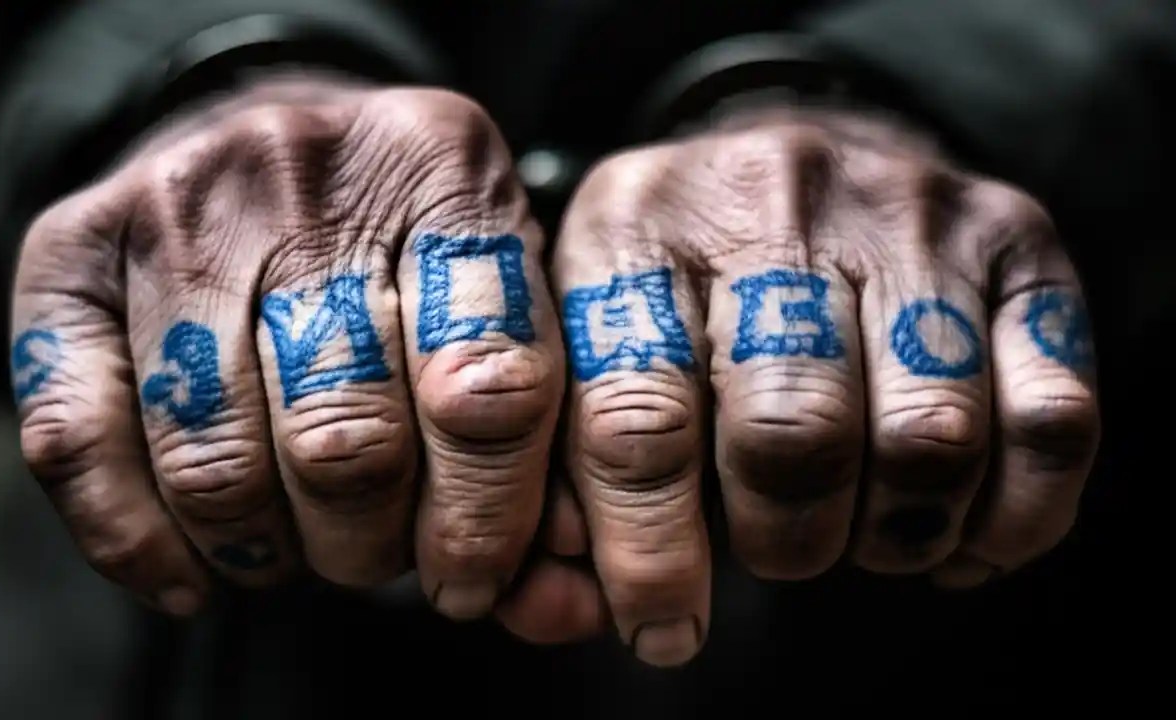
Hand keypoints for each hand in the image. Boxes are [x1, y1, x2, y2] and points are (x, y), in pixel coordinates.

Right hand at [10, 75, 564, 618]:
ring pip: (215, 458)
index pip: (490, 386)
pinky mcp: (69, 251)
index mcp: (444, 170)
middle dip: (368, 546)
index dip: (484, 518)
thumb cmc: (400, 242)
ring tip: (292, 554)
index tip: (474, 577)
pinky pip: (77, 437)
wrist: (264, 132)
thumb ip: (537, 414)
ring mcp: (176, 206)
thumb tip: (548, 570)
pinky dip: (134, 539)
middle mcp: (304, 171)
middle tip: (376, 557)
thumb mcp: (497, 286)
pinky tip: (186, 576)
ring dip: (264, 551)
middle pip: (346, 438)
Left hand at [516, 108, 1098, 665]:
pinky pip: (1052, 418)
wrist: (801, 167)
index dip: (651, 558)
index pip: (637, 421)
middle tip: (783, 552)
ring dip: (896, 533)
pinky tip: (960, 530)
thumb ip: (570, 476)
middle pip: (793, 434)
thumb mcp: (594, 345)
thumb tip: (571, 604)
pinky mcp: (1015, 234)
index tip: (665, 632)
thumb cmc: (680, 293)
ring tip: (865, 534)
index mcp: (632, 224)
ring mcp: (902, 207)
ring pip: (926, 436)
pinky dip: (1012, 516)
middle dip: (788, 543)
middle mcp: (770, 196)